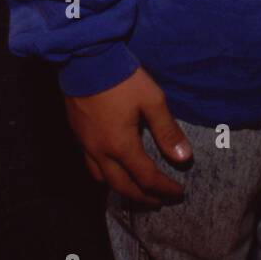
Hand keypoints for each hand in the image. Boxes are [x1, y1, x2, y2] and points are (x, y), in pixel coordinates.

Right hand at [64, 66, 192, 206]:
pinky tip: (111, 166)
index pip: (146, 177)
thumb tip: (183, 158)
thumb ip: (167, 130)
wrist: (85, 57)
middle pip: (122, 186)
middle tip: (158, 202)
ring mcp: (86, 144)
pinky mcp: (77, 133)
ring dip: (121, 189)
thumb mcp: (151, 99)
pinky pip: (90, 164)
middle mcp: (101, 151)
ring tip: (135, 189)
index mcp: (121, 145)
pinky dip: (104, 174)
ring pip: (102, 179)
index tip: (179, 192)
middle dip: (142, 197)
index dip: (164, 188)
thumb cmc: (121, 77)